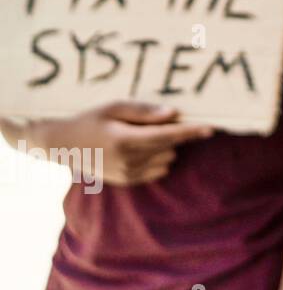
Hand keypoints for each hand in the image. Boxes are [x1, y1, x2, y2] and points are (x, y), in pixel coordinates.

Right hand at [39, 102, 212, 185]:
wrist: (63, 144)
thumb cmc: (90, 120)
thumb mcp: (113, 108)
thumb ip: (144, 112)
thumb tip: (173, 114)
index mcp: (125, 140)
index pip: (168, 136)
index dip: (191, 131)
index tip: (212, 127)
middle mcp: (129, 161)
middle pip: (171, 147)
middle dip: (173, 134)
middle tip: (157, 122)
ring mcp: (128, 174)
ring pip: (167, 160)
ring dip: (165, 147)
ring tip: (141, 135)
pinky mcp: (128, 181)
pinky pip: (158, 171)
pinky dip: (157, 159)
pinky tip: (140, 149)